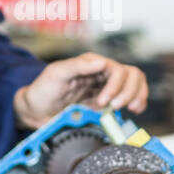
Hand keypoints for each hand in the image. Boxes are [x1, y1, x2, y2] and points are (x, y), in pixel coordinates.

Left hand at [13, 52, 148, 128]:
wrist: (36, 111)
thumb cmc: (42, 90)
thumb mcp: (56, 74)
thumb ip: (78, 66)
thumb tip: (102, 62)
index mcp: (92, 64)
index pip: (117, 69)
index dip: (114, 86)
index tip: (103, 101)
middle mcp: (102, 74)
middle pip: (131, 75)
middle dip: (127, 92)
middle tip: (114, 107)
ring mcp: (106, 89)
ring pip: (136, 83)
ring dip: (137, 95)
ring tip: (129, 108)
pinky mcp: (107, 104)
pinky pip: (131, 98)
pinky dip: (138, 102)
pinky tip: (134, 110)